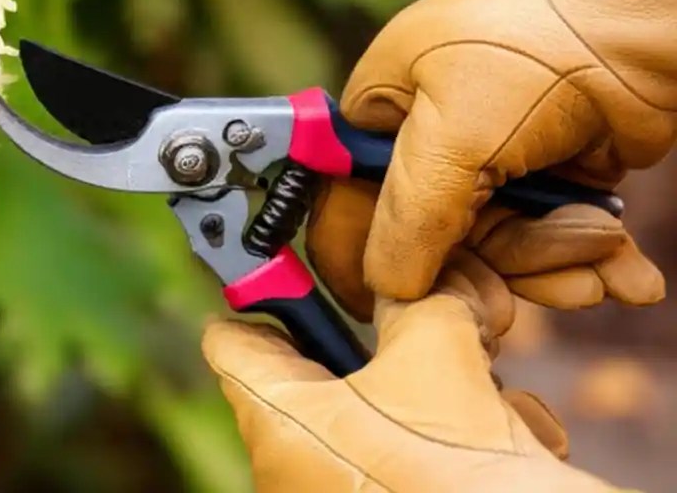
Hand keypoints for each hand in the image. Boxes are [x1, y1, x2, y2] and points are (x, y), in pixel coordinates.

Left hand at [202, 260, 620, 492]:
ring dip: (440, 392)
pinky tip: (513, 441)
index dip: (259, 296)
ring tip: (487, 389)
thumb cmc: (459, 471)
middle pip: (316, 375)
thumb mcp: (437, 351)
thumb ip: (419, 298)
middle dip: (382, 344)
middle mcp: (291, 468)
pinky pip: (415, 461)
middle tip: (423, 321)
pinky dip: (465, 442)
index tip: (284, 272)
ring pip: (381, 415)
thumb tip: (431, 274)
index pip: (230, 341)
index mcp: (277, 421)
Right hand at [308, 0, 676, 318]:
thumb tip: (388, 291)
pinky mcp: (548, 176)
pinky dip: (586, 259)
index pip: (345, 203)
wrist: (645, 19)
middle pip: (431, 240)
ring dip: (551, 266)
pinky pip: (549, 240)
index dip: (363, 258)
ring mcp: (490, 159)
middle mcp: (427, 138)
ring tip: (604, 260)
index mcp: (379, 111)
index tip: (389, 312)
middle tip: (520, 299)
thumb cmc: (533, 50)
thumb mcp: (450, 137)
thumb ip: (407, 221)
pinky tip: (627, 274)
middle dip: (489, 270)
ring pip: (498, 249)